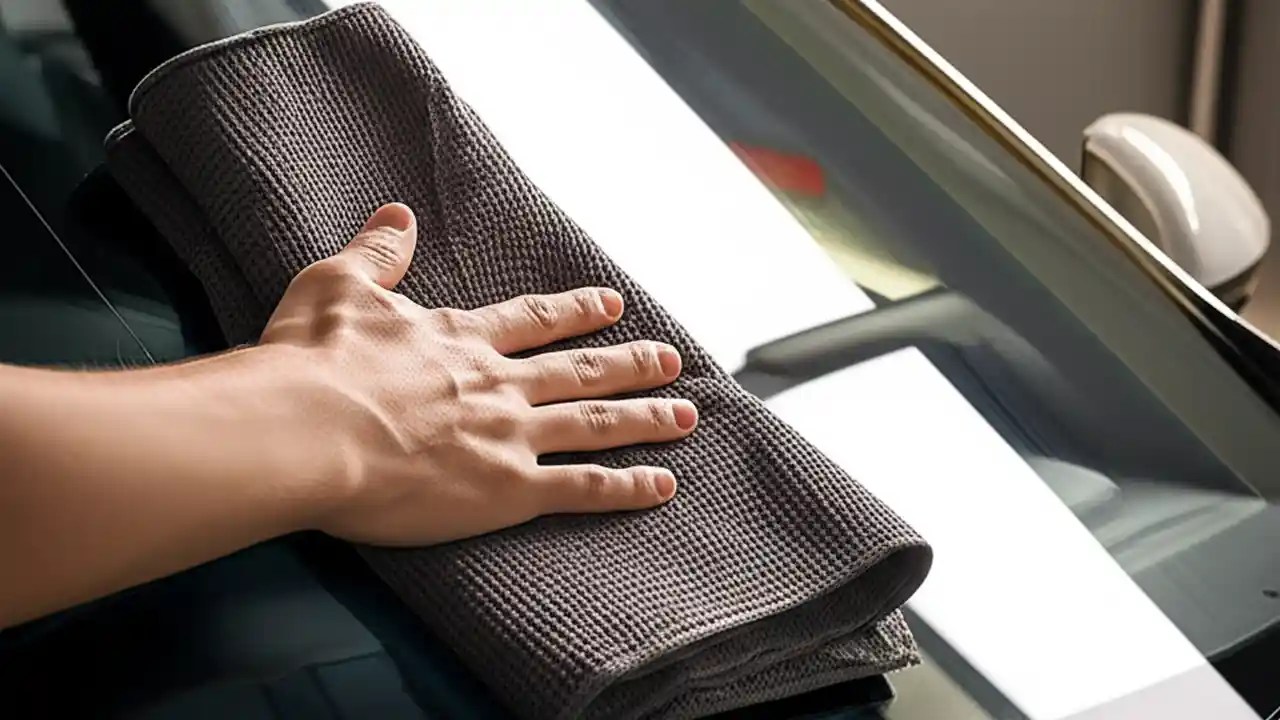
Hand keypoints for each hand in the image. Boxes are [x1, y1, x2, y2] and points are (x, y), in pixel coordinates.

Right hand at [261, 203, 695, 544]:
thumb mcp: (336, 285)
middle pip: (580, 370)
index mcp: (459, 338)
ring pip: (594, 423)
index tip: (611, 303)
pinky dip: (626, 487)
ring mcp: (510, 435)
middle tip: (673, 360)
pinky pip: (582, 487)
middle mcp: (497, 383)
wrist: (308, 428)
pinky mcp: (508, 489)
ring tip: (687, 417)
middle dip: (630, 364)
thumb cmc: (311, 362)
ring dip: (645, 418)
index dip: (575, 311)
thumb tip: (398, 215)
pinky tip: (661, 485)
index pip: (532, 320)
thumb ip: (376, 252)